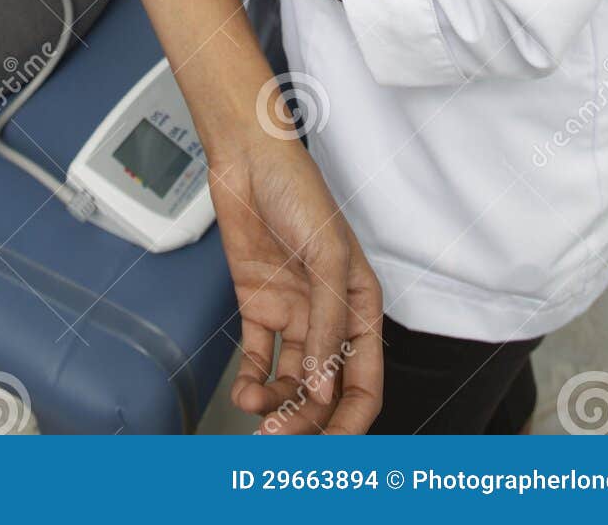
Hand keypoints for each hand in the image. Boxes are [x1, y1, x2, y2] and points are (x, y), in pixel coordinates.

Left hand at [207, 134, 382, 433]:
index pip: (364, 380)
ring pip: (291, 379)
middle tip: (279, 438)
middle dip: (305, 419)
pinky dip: (252, 379)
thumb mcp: (325, 254)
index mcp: (360, 305)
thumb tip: (325, 386)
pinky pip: (259, 356)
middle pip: (324, 388)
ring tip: (254, 408)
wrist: (248, 159)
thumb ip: (327, 323)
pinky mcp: (258, 305)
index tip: (332, 448)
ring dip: (275, 402)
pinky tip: (244, 391)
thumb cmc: (299, 190)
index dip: (350, 419)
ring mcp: (293, 312)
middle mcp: (328, 316)